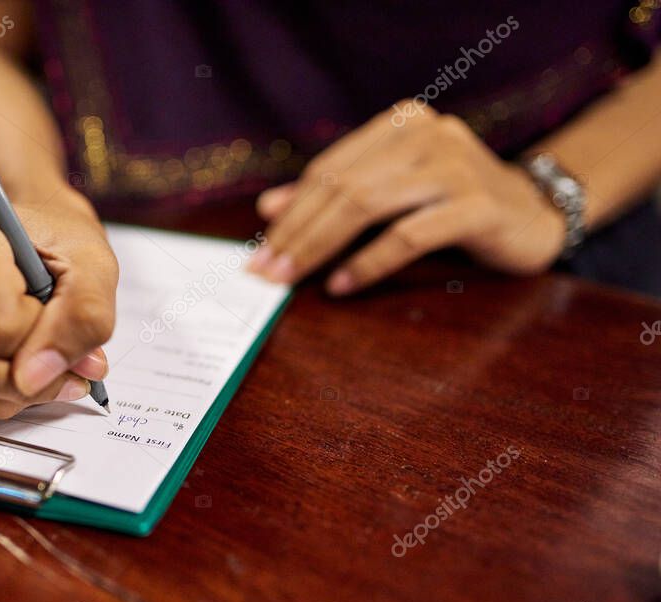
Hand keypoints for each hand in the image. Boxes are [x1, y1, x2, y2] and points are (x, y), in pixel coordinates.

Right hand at [0, 190, 118, 417]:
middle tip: (68, 367)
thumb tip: (32, 379)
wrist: (44, 231)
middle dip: (19, 376)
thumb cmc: (62, 238)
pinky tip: (35, 365)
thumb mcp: (94, 266)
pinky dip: (8, 392)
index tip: (66, 318)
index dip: (40, 336)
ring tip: (57, 362)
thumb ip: (81, 318)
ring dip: (18, 387)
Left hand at [248, 101, 565, 293]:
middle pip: (341, 186)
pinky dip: (368, 263)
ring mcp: (454, 166)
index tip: (259, 250)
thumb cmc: (452, 205)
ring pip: (366, 205)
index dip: (289, 211)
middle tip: (266, 272)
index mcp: (401, 123)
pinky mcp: (476, 204)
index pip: (329, 169)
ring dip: (320, 248)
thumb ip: (336, 194)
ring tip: (292, 280)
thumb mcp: (391, 193)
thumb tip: (268, 208)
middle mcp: (427, 134)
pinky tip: (342, 285)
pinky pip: (407, 235)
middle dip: (296, 233)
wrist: (535, 214)